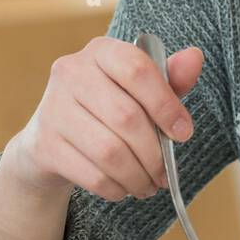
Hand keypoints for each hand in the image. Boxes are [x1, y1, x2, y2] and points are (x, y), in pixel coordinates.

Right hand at [7, 38, 203, 201]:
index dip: (166, 104)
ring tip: (149, 185)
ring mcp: (52, 108)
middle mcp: (71, 72)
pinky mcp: (44, 145)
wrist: (51, 140)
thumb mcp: (140, 91)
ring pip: (110, 151)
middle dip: (154, 153)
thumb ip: (170, 79)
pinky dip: (116, 188)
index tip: (183, 133)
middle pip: (127, 117)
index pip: (137, 69)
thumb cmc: (107, 110)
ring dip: (138, 176)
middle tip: (165, 172)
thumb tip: (195, 57)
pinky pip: (92, 175)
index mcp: (101, 51)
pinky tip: (124, 188)